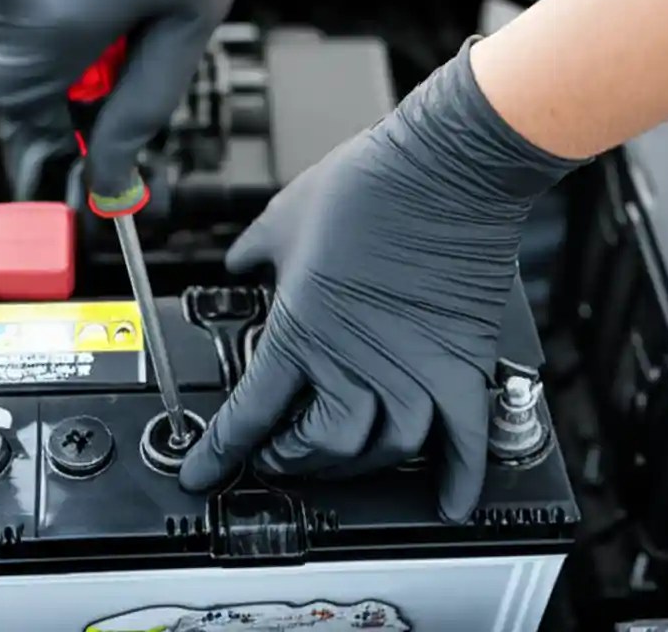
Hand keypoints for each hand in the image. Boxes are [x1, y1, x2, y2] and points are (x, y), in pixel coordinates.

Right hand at [0, 0, 235, 199]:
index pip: (24, 122)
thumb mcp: (189, 10)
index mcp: (48, 34)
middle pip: (21, 67)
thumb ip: (147, 98)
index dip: (51, 140)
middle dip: (70, 62)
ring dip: (59, 5)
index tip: (77, 148)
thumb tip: (114, 168)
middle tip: (124, 21)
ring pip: (15, 11)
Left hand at [178, 41, 581, 522]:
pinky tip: (449, 502)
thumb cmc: (367, 186)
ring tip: (342, 459)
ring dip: (357, 468)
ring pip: (384, 453)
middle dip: (290, 462)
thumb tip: (237, 266)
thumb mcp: (280, 221)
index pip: (249, 416)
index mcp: (301, 331)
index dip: (219, 456)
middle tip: (279, 454)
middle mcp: (355, 362)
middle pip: (319, 450)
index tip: (202, 476)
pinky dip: (459, 479)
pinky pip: (465, 441)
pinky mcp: (462, 364)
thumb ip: (251, 256)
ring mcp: (413, 369)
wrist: (443, 166)